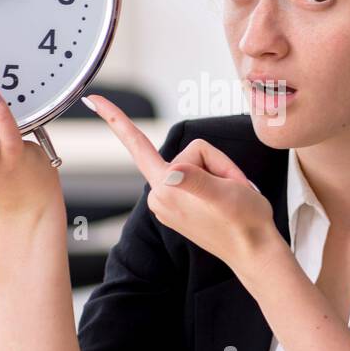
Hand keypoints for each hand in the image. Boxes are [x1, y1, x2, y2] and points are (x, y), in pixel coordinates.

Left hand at [83, 94, 277, 273]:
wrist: (254, 250)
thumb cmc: (245, 223)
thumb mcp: (226, 194)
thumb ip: (196, 181)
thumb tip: (172, 172)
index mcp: (167, 188)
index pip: (138, 146)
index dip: (117, 120)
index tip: (94, 100)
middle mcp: (161, 195)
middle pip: (187, 153)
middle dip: (214, 162)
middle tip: (232, 186)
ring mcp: (170, 201)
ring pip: (194, 163)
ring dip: (218, 173)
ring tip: (231, 194)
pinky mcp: (180, 206)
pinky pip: (195, 176)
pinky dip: (214, 180)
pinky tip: (225, 197)